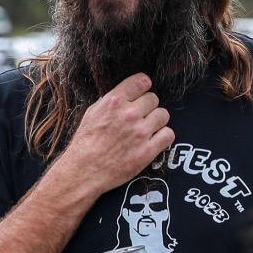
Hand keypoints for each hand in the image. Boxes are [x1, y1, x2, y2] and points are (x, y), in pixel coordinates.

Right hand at [57, 73, 173, 195]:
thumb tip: (127, 93)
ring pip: (163, 115)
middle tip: (139, 117)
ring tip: (146, 129)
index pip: (142, 81)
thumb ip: (111, 101)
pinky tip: (153, 140)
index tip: (142, 93)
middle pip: (154, 99)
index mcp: (114, 102)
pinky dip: (163, 137)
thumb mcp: (92, 113)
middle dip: (147, 107)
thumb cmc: (85, 143)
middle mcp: (129, 114)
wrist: (83, 171)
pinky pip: (168, 134)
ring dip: (157, 121)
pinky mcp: (148, 150)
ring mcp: (140, 132)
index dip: (143, 87)